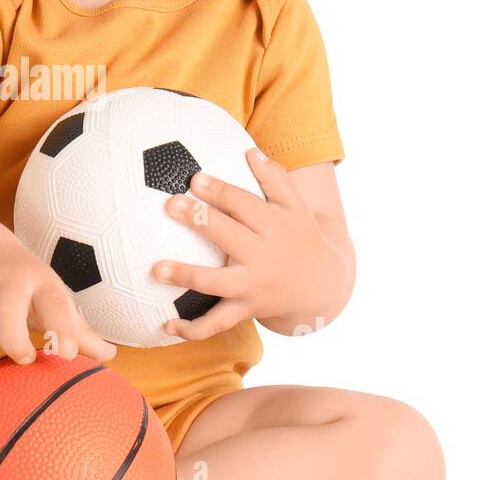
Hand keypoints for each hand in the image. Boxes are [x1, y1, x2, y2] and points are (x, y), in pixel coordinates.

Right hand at [0, 238, 117, 374]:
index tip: (67, 355)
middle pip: (5, 308)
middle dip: (12, 337)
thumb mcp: (55, 298)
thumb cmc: (30, 287)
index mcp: (38, 282)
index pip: (52, 303)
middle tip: (25, 359)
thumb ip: (79, 330)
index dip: (60, 328)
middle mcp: (5, 282)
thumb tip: (110, 358)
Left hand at [153, 147, 346, 340]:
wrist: (322, 286)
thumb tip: (250, 150)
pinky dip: (191, 330)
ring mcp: (252, 286)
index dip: (220, 192)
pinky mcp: (245, 310)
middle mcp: (263, 256)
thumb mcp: (296, 206)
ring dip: (187, 276)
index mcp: (274, 226)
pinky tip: (164, 326)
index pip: (245, 205)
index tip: (195, 179)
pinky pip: (216, 324)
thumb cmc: (299, 236)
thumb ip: (275, 177)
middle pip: (229, 237)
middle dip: (200, 220)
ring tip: (156, 269)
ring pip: (217, 283)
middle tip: (171, 204)